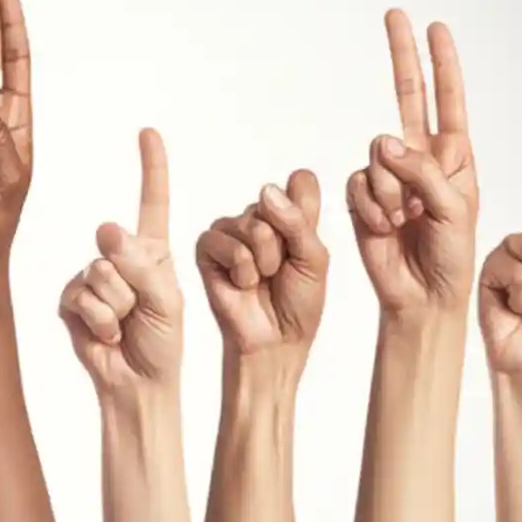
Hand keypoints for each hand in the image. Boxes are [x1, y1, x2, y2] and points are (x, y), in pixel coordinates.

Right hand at [59, 129, 180, 392]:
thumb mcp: (167, 301)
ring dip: (118, 308)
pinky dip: (100, 321)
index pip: (152, 201)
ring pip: (99, 275)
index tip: (149, 133)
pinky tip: (107, 335)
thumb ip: (141, 266)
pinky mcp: (71, 298)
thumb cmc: (161, 342)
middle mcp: (121, 257)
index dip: (151, 167)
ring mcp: (92, 276)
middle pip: (116, 246)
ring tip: (126, 326)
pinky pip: (82, 298)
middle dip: (132, 284)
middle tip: (142, 313)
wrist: (137, 383)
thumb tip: (106, 228)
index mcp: (153, 250)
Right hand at [196, 170, 326, 356]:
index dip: (304, 211)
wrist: (277, 339)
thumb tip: (267, 190)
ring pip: (249, 223)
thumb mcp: (314, 258)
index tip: (306, 244)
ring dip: (263, 258)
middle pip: (273, 203)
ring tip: (263, 279)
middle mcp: (260, 217)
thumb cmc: (298, 302)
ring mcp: (231, 232)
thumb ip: (298, 221)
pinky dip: (240, 267)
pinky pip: (222, 241)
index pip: (300, 182)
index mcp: (291, 214)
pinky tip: (243, 283)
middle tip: (281, 270)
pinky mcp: (208, 249)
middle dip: (283, 244)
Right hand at [347, 10, 478, 311]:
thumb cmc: (452, 257)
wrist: (421, 295)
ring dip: (390, 193)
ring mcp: (390, 177)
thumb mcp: (454, 211)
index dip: (442, 63)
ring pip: (376, 158)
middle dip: (402, 57)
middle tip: (395, 15)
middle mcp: (421, 159)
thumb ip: (423, 172)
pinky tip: (385, 228)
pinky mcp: (362, 197)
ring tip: (406, 222)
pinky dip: (370, 207)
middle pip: (407, 97)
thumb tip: (382, 142)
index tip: (435, 27)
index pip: (448, 100)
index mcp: (454, 157)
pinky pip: (357, 184)